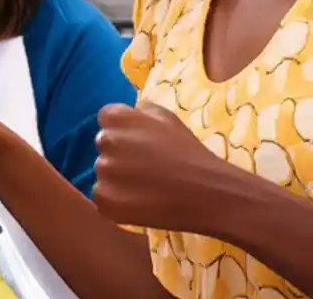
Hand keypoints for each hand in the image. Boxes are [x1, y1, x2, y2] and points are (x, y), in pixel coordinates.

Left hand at [93, 102, 230, 233]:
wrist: (210, 195)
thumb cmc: (191, 154)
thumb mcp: (169, 119)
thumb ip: (143, 110)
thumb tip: (131, 111)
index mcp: (117, 117)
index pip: (107, 119)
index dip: (124, 132)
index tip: (140, 144)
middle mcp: (105, 140)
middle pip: (104, 147)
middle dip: (119, 155)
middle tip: (146, 168)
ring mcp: (103, 172)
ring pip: (102, 174)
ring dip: (118, 179)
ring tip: (147, 187)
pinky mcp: (105, 199)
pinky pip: (102, 198)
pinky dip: (117, 202)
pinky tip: (141, 203)